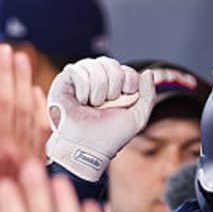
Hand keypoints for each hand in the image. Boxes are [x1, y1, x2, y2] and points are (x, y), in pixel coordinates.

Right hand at [45, 56, 153, 181]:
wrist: (86, 148)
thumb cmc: (109, 137)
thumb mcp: (137, 118)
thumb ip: (149, 96)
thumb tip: (148, 72)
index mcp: (114, 88)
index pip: (124, 69)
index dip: (128, 79)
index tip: (125, 96)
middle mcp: (97, 81)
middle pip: (110, 63)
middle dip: (113, 84)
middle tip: (106, 104)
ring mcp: (80, 80)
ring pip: (93, 65)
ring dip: (98, 88)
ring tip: (93, 105)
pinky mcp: (64, 81)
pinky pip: (77, 69)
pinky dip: (83, 87)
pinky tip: (81, 101)